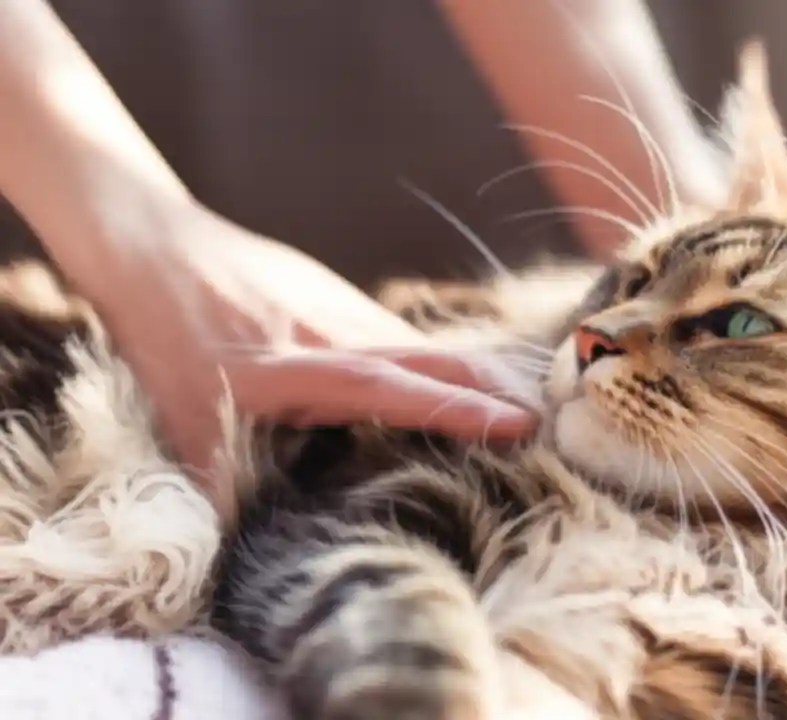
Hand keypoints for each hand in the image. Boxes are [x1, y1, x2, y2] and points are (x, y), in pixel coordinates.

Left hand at [89, 203, 535, 519]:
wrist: (159, 248)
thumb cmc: (168, 336)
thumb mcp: (182, 416)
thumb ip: (217, 484)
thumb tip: (244, 558)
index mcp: (297, 366)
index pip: (386, 386)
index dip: (450, 409)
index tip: (516, 426)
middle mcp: (336, 337)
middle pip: (434, 359)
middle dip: (496, 394)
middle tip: (552, 431)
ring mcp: (351, 317)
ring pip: (429, 350)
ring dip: (480, 382)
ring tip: (530, 422)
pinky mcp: (354, 310)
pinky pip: (410, 344)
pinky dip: (447, 373)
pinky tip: (474, 395)